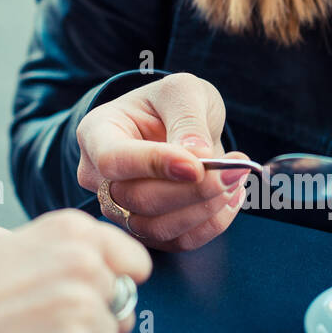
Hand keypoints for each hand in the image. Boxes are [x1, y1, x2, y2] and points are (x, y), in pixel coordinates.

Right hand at [0, 209, 150, 332]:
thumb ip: (69, 256)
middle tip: (45, 325)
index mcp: (71, 228)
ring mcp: (81, 306)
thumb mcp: (18, 252)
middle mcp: (84, 260)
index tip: (98, 294)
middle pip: (123, 305)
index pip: (135, 262)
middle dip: (96, 320)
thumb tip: (119, 282)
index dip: (118, 284)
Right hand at [75, 72, 249, 251]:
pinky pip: (177, 241)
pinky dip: (211, 224)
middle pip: (135, 199)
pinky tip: (230, 197)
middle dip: (191, 190)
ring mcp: (118, 208)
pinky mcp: (145, 230)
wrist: (177, 124)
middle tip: (233, 170)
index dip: (154, 165)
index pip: (114, 160)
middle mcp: (98, 176)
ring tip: (235, 179)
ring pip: (156, 227)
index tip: (198, 164)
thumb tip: (197, 157)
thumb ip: (187, 119)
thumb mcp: (183, 91)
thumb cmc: (172, 103)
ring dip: (204, 209)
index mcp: (97, 133)